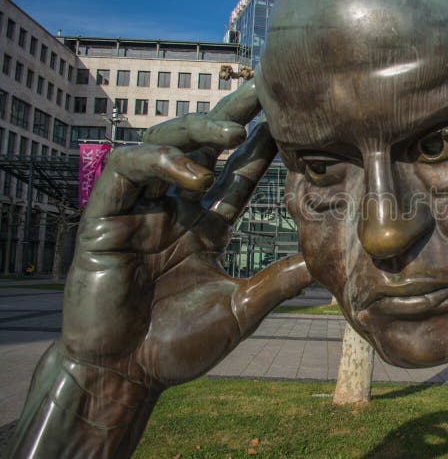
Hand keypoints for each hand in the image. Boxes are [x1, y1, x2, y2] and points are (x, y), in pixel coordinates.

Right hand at [11, 81, 313, 457]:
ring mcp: (138, 211)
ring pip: (162, 145)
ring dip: (198, 132)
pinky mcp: (105, 217)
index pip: (236, 177)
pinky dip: (159, 162)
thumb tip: (326, 266)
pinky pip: (127, 170)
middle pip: (201, 148)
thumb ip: (277, 282)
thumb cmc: (177, 346)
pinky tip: (194, 175)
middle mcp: (171, 210)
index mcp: (202, 228)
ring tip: (235, 133)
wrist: (126, 377)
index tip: (290, 122)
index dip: (261, 149)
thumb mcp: (240, 308)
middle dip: (230, 116)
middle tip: (264, 88)